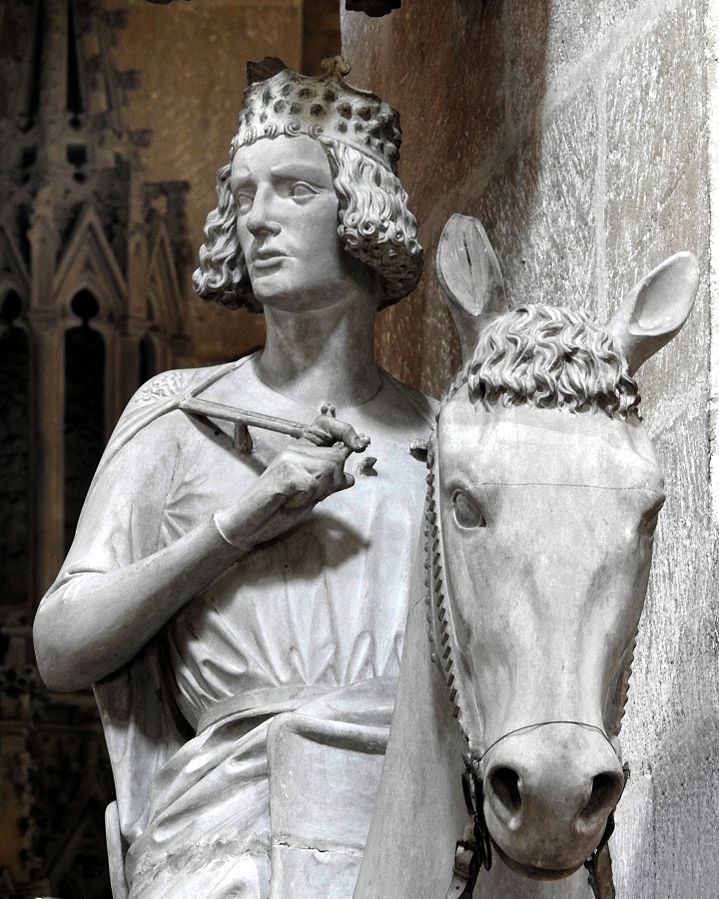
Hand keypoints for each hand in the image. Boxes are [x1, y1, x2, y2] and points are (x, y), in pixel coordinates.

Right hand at [214, 415, 367, 548]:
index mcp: (300, 452)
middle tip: (310, 496)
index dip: (347, 434)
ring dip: (318, 491)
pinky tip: (290, 502)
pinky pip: (312, 483)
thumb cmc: (276, 510)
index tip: (361, 445)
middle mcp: (293, 450)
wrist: (246, 525)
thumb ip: (327, 483)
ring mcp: (287, 460)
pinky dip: (305, 498)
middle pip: (335, 458)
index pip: (331, 434)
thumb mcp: (309, 496)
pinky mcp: (283, 474)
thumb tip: (351, 477)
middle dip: (331, 482)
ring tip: (297, 499)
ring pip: (326, 469)